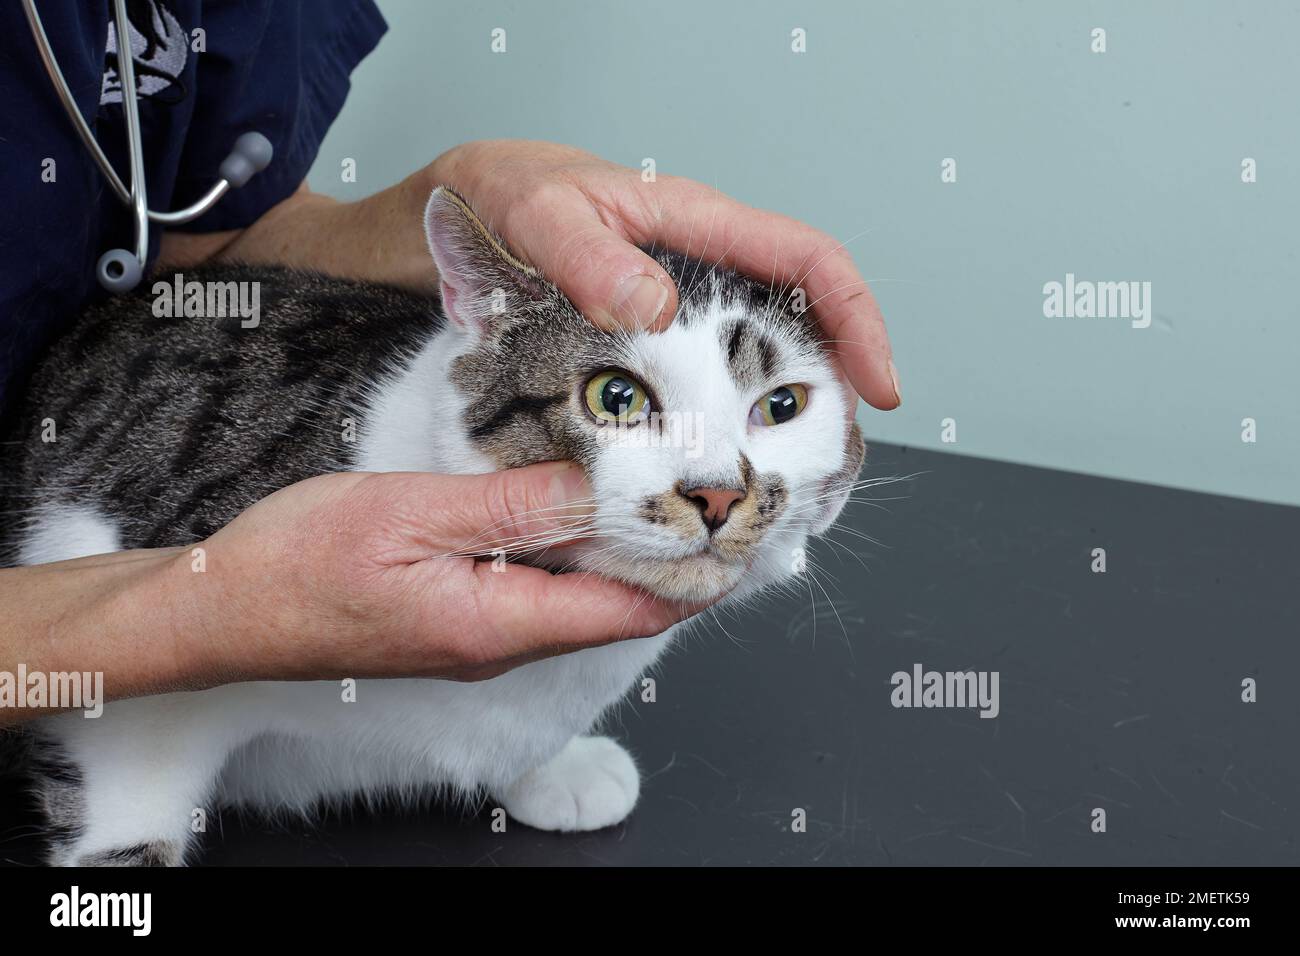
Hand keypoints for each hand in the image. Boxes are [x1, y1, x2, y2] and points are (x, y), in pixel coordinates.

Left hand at [179, 140, 900, 408]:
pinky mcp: (646, 350)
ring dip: (769, 427)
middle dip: (826, 393)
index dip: (858, 321)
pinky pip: (697, 392)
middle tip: (822, 469)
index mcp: (697, 225)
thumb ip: (587, 255)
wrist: (452, 210)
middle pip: (800, 326)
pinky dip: (709, 436)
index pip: (809, 262)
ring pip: (752, 367)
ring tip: (774, 490)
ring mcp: (676, 311)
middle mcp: (701, 270)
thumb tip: (657, 308)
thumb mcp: (534, 214)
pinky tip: (698, 480)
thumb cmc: (499, 194)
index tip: (877, 388)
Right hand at [185, 463, 697, 683]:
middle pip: (613, 603)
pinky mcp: (459, 616)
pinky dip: (571, 544)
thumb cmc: (300, 565)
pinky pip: (537, 585)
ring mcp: (481, 633)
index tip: (739, 525)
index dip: (692, 572)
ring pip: (577, 592)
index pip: (629, 609)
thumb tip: (601, 489)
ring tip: (661, 479)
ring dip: (621, 544)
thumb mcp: (413, 515)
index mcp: (499, 624)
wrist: (223, 610)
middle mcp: (501, 642)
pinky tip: (575, 496)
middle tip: (711, 486)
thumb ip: (513, 506)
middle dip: (667, 552)